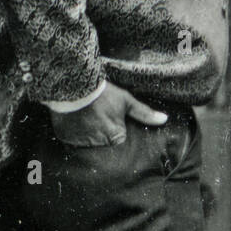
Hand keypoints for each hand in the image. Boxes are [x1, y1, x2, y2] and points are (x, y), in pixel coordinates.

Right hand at [49, 81, 166, 147]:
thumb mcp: (126, 101)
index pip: (119, 139)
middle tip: (97, 116)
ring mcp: (82, 143)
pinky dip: (73, 132)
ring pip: (87, 141)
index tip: (110, 119)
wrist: (74, 86)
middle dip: (101, 132)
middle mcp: (99, 144)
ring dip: (87, 132)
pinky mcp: (66, 139)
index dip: (115, 128)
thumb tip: (164, 120)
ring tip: (86, 117)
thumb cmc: (103, 93)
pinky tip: (75, 120)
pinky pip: (72, 139)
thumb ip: (144, 113)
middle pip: (103, 142)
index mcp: (116, 137)